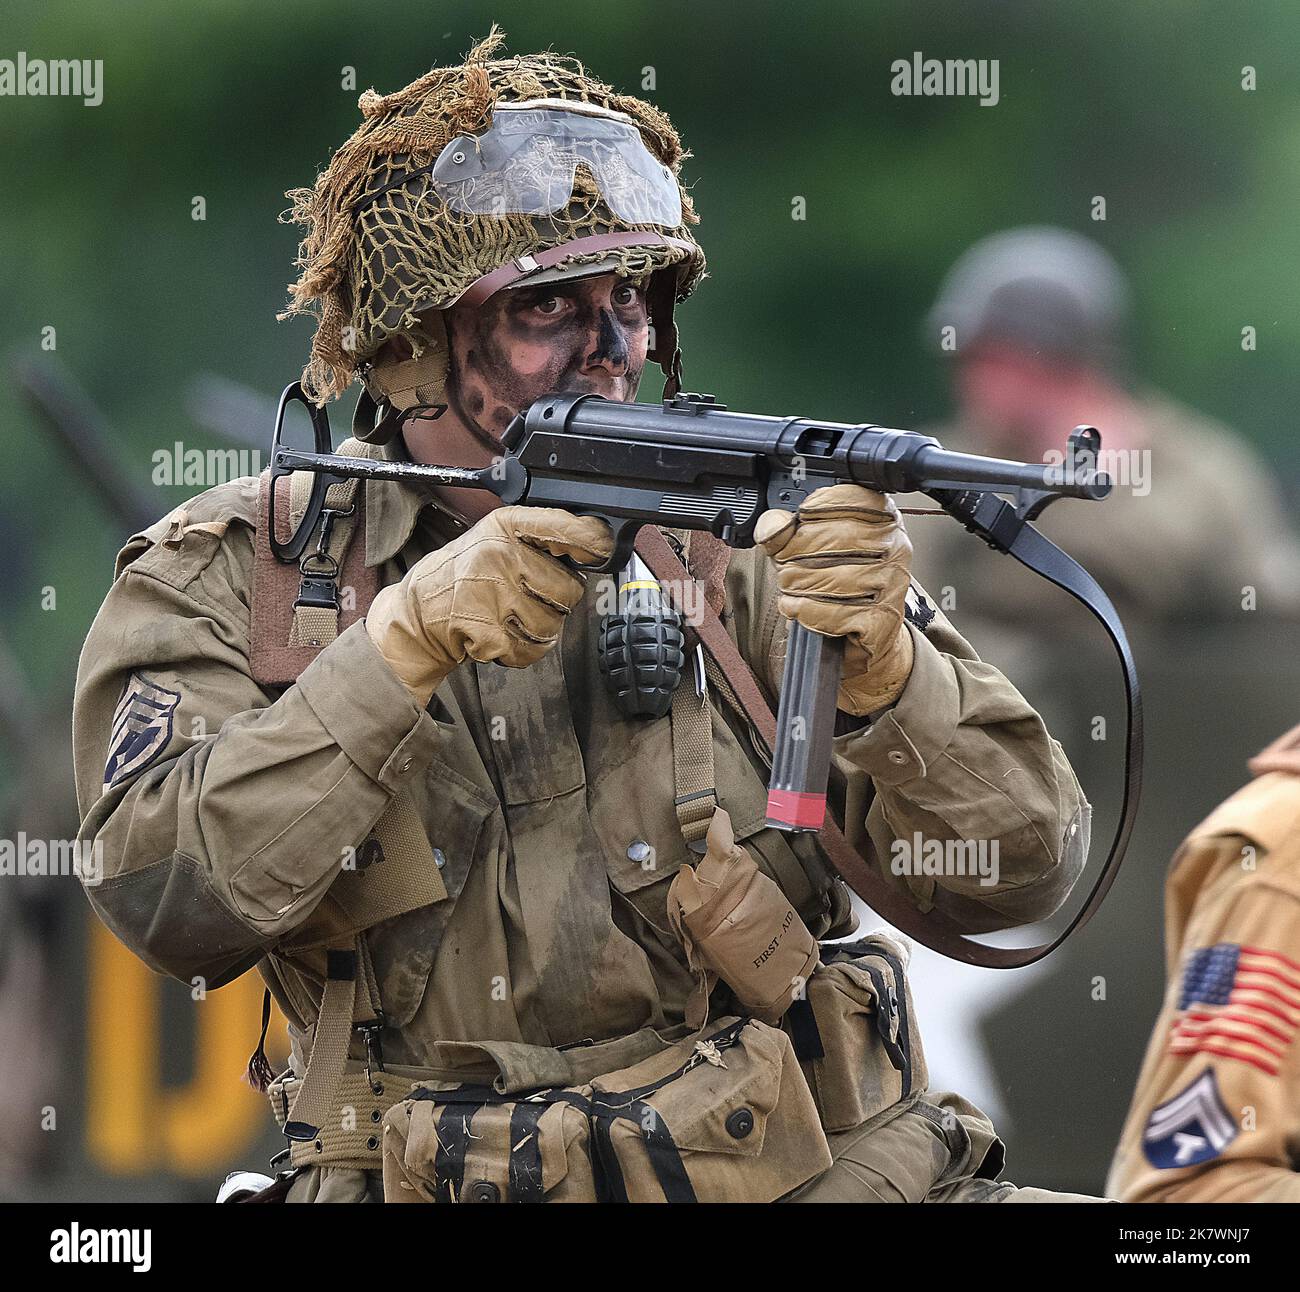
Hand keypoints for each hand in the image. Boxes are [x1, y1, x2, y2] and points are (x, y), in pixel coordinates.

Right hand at [366, 506, 612, 703]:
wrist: (416, 615)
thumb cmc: (461, 577)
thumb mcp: (493, 539)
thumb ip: (537, 538)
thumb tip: (593, 543)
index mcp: (503, 527)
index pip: (562, 526)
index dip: (590, 538)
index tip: (602, 546)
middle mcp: (499, 557)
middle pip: (569, 590)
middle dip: (557, 600)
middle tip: (529, 598)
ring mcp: (493, 596)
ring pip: (554, 624)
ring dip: (541, 629)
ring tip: (512, 617)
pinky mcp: (488, 634)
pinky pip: (533, 651)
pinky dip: (523, 651)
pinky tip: (503, 635)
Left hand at [754, 483, 914, 714]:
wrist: (869, 636)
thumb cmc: (839, 586)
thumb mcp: (808, 551)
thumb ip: (786, 533)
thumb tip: (771, 526)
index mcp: (879, 515)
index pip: (838, 500)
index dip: (803, 518)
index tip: (789, 534)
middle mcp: (893, 543)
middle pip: (829, 540)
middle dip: (793, 557)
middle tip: (783, 569)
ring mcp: (892, 581)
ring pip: (828, 577)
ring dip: (797, 587)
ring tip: (791, 590)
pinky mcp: (883, 617)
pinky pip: (834, 612)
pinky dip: (806, 612)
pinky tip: (796, 609)